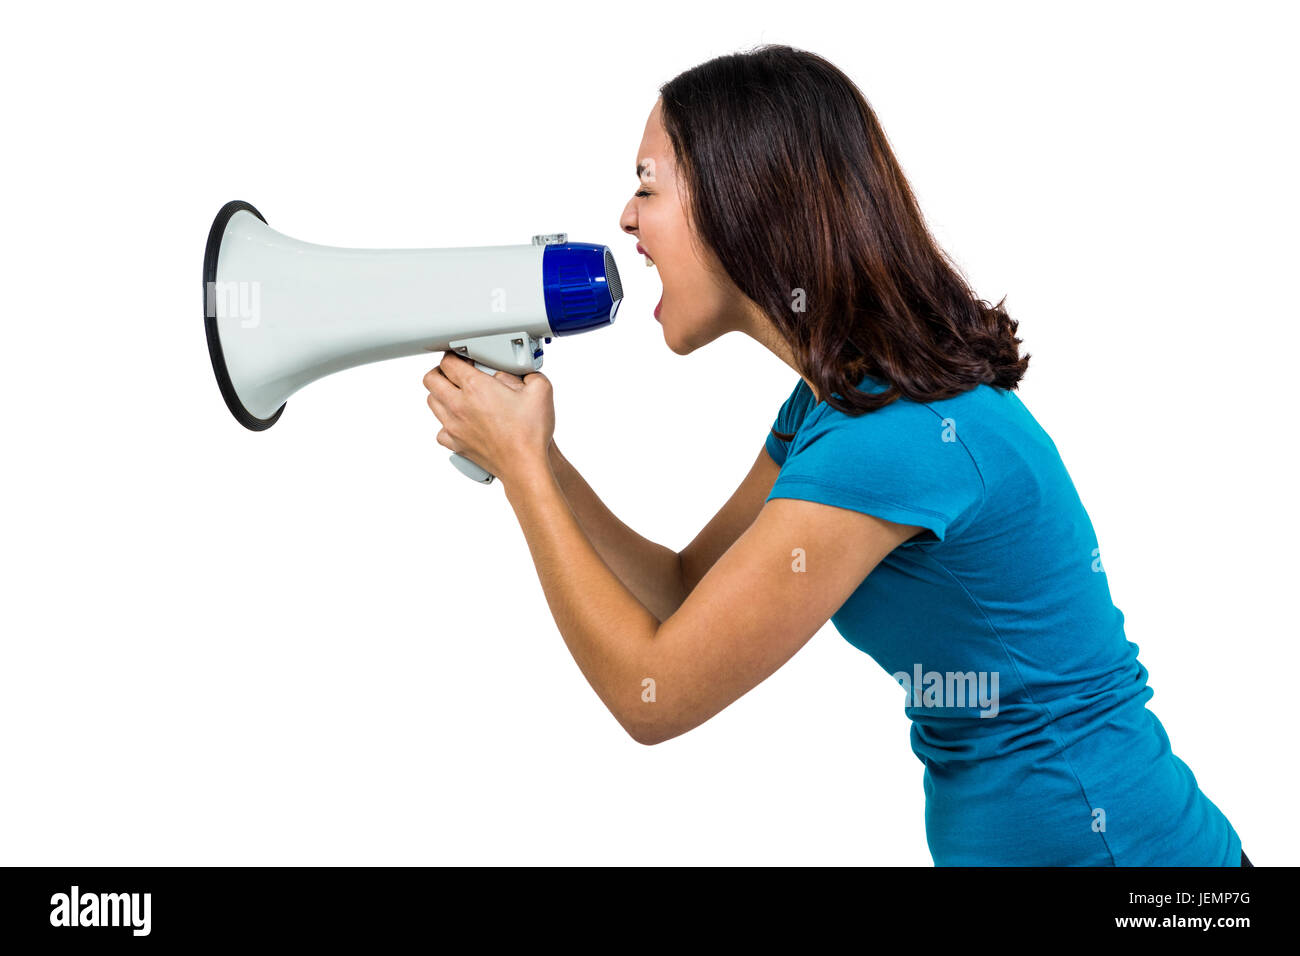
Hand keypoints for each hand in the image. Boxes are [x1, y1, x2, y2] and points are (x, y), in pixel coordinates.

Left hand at [422, 352, 554, 485]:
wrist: (524, 465)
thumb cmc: (530, 433)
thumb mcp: (540, 390)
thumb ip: (530, 372)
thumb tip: (523, 371)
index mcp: (475, 387)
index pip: (448, 362)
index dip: (454, 355)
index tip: (463, 357)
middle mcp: (458, 405)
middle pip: (431, 379)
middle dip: (441, 371)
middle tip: (455, 372)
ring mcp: (454, 426)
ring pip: (432, 402)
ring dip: (441, 394)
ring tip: (457, 394)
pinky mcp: (456, 444)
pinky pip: (441, 429)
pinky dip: (446, 423)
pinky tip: (461, 421)